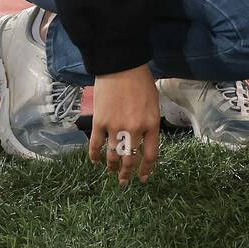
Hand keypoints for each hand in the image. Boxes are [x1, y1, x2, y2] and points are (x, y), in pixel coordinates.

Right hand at [89, 65, 159, 187]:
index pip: (151, 155)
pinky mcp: (100, 123)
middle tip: (124, 181)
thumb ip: (150, 123)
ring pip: (113, 156)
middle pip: (130, 159)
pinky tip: (94, 161)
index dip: (146, 170)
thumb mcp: (154, 102)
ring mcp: (116, 128)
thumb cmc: (141, 81)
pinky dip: (94, 156)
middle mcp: (135, 130)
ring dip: (112, 167)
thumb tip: (145, 139)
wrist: (121, 66)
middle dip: (127, 173)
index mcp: (152, 124)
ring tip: (111, 171)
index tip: (143, 178)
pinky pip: (95, 145)